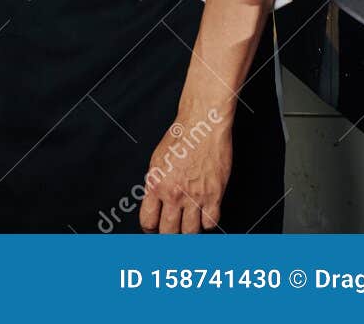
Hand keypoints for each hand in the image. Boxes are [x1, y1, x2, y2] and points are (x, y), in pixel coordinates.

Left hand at [140, 115, 231, 232]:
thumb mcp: (157, 161)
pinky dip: (207, 223)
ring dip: (188, 232)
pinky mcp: (214, 196)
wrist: (202, 127)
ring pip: (190, 232)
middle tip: (171, 232)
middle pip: (168, 232)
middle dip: (168, 235)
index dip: (150, 229)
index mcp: (155, 184)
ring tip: (188, 227)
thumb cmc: (181, 138)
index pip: (148, 221)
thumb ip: (156, 184)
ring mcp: (194, 197)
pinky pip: (211, 223)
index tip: (153, 229)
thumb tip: (155, 202)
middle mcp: (173, 194)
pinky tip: (204, 217)